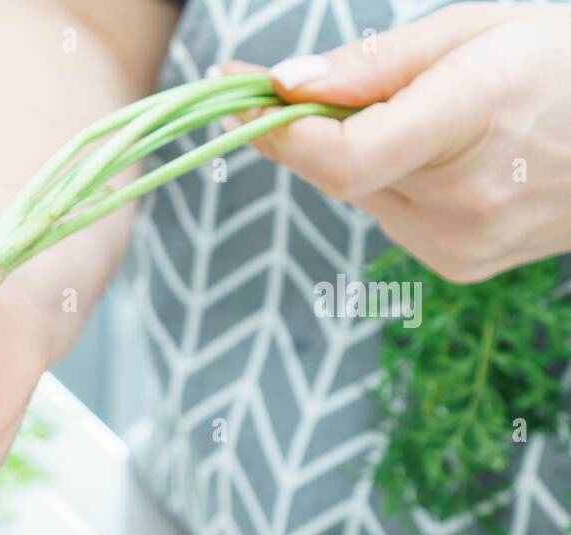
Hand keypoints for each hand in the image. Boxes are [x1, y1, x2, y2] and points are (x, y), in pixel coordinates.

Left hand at [220, 3, 570, 282]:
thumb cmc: (562, 62)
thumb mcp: (473, 31)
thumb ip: (371, 64)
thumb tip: (282, 85)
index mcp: (475, 120)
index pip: (340, 158)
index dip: (277, 132)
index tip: (235, 94)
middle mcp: (465, 199)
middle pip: (337, 173)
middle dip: (314, 128)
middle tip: (318, 85)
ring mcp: (463, 242)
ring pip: (360, 195)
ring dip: (361, 155)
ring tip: (432, 115)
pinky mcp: (459, 264)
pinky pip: (392, 217)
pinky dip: (396, 184)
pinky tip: (452, 158)